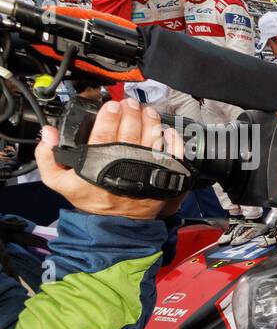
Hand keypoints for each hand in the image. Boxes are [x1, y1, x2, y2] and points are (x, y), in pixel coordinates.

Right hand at [36, 99, 183, 219]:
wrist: (118, 225)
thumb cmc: (94, 199)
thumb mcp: (61, 182)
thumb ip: (48, 157)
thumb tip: (48, 134)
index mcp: (100, 163)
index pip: (105, 133)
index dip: (109, 116)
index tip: (112, 106)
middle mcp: (127, 164)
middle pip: (132, 130)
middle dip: (132, 112)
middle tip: (130, 104)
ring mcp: (150, 170)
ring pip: (154, 137)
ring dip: (151, 120)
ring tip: (146, 111)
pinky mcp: (167, 177)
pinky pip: (175, 153)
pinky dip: (173, 139)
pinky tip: (167, 130)